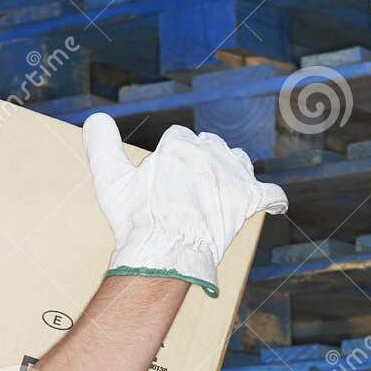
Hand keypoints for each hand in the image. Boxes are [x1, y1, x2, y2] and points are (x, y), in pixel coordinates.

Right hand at [82, 115, 287, 296]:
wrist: (164, 253)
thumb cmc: (136, 220)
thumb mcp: (110, 180)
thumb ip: (101, 146)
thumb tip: (96, 117)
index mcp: (179, 143)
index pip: (180, 137)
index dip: (171, 158)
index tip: (163, 181)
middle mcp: (210, 152)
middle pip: (209, 146)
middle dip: (200, 162)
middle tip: (186, 191)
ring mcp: (233, 175)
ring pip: (238, 161)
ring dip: (230, 171)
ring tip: (218, 191)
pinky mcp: (249, 200)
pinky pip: (271, 193)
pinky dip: (273, 199)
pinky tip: (274, 204)